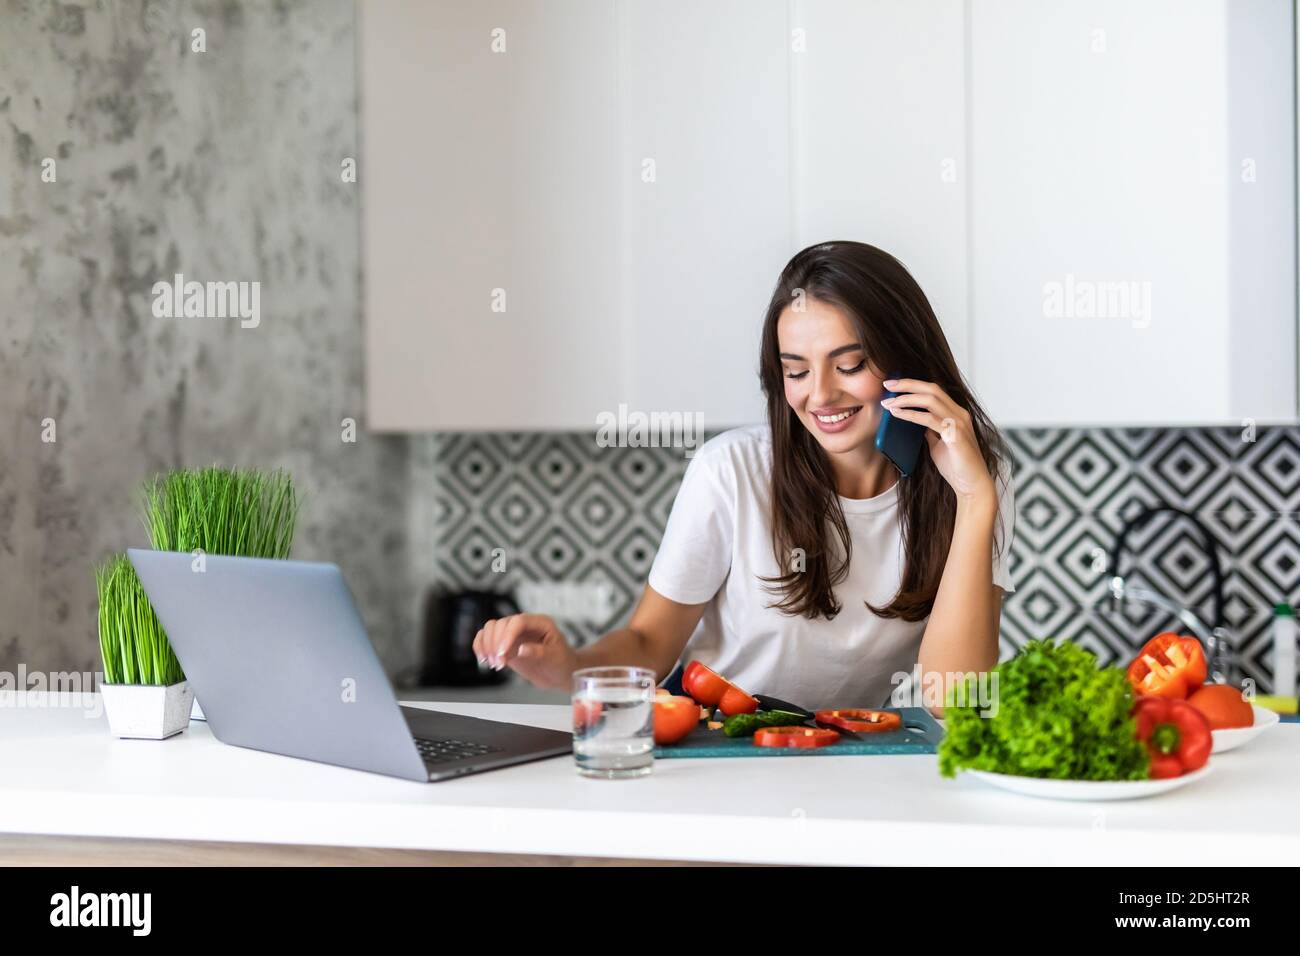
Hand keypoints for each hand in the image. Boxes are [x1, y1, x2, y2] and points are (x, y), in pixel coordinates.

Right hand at [472, 613, 578, 689]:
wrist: (560, 672)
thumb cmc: (562, 662)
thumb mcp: (555, 658)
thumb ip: (539, 652)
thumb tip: (521, 649)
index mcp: (540, 622)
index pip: (518, 622)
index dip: (507, 636)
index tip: (503, 654)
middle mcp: (524, 624)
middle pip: (501, 624)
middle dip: (496, 644)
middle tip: (499, 664)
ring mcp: (513, 633)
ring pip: (491, 628)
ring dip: (487, 646)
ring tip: (493, 664)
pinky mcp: (505, 643)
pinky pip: (486, 638)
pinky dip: (481, 647)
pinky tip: (483, 659)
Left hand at [880, 378, 994, 504]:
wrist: (972, 486)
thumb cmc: (956, 466)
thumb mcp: (938, 443)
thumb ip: (930, 430)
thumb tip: (915, 420)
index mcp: (956, 414)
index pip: (934, 391)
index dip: (914, 384)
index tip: (894, 383)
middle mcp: (960, 414)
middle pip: (932, 389)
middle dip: (908, 384)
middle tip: (888, 383)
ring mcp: (959, 423)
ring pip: (930, 399)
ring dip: (906, 398)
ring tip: (888, 402)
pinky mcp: (955, 436)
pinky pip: (929, 419)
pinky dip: (911, 414)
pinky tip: (897, 414)